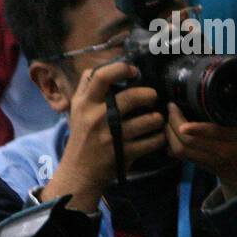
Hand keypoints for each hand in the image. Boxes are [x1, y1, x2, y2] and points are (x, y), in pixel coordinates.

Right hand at [43, 60, 164, 212]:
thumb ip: (87, 87)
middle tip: (153, 97)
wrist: (80, 171)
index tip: (134, 72)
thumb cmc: (82, 136)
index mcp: (84, 103)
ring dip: (158, 119)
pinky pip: (153, 141)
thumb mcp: (77, 110)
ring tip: (156, 119)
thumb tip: (100, 65)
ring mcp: (111, 137)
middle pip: (133, 97)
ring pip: (148, 120)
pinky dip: (159, 138)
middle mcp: (97, 118)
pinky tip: (158, 136)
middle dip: (150, 95)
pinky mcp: (124, 153)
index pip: (102, 77)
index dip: (122, 69)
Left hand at [164, 104, 236, 199]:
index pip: (213, 131)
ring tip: (168, 120)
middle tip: (171, 108)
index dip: (193, 124)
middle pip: (190, 140)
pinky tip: (170, 134)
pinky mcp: (203, 167)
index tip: (177, 107)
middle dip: (174, 123)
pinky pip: (181, 156)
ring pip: (181, 149)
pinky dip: (170, 144)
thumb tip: (229, 81)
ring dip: (169, 133)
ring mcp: (213, 160)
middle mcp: (227, 150)